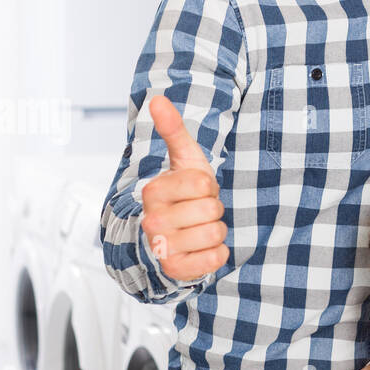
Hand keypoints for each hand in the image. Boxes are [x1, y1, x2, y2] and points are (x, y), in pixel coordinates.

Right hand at [141, 95, 228, 281]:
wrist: (169, 236)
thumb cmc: (182, 194)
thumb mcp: (183, 161)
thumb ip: (172, 130)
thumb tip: (157, 98)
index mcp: (153, 191)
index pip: (204, 184)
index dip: (208, 187)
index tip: (196, 191)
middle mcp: (152, 220)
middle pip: (212, 210)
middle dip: (213, 210)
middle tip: (198, 212)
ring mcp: (162, 247)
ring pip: (215, 234)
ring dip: (215, 231)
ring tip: (199, 229)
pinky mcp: (176, 270)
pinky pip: (216, 258)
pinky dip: (217, 253)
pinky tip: (201, 248)